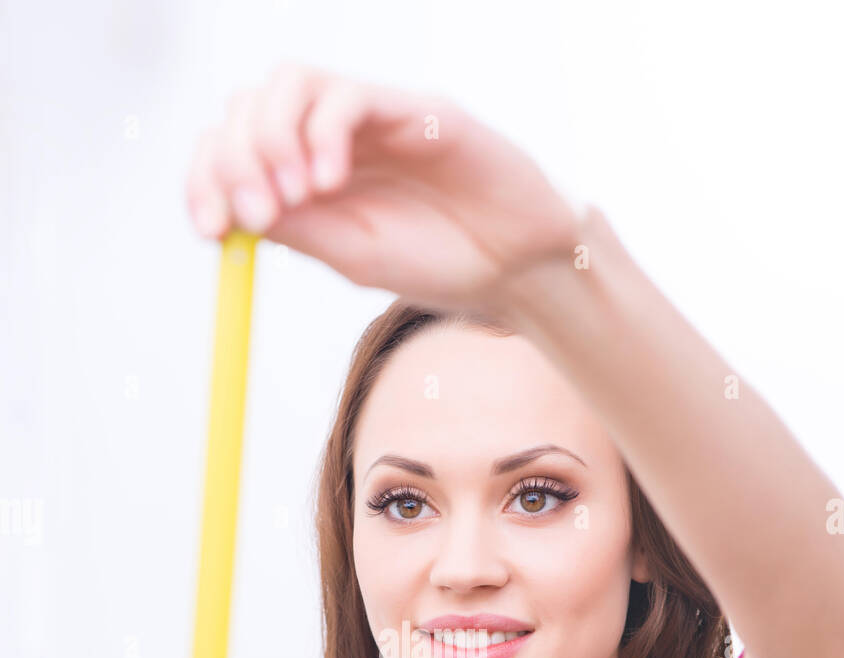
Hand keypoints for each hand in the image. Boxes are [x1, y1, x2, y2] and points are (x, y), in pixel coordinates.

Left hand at [185, 60, 585, 314]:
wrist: (517, 269)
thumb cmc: (442, 263)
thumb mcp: (354, 257)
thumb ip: (298, 231)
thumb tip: (231, 213)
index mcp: (309, 176)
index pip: (232, 149)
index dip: (206, 181)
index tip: (211, 232)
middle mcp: (331, 136)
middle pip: (248, 107)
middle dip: (236, 162)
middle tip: (261, 217)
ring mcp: (371, 117)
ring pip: (289, 82)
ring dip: (273, 138)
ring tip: (298, 197)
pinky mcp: (412, 108)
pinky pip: (348, 96)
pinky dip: (324, 135)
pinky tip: (332, 182)